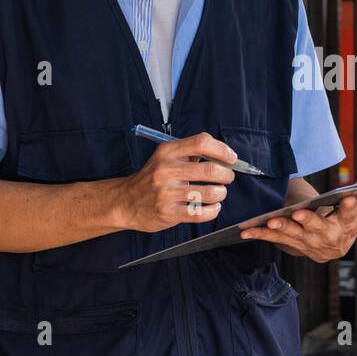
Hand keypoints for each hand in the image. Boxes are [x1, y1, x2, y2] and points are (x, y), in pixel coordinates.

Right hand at [118, 132, 235, 232]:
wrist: (125, 202)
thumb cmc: (151, 178)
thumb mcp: (165, 158)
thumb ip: (189, 153)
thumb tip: (223, 155)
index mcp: (167, 152)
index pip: (201, 143)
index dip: (222, 150)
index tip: (231, 158)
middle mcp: (166, 170)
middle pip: (210, 170)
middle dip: (227, 175)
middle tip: (227, 178)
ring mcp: (166, 192)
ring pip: (209, 193)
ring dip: (221, 193)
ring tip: (219, 193)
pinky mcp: (168, 213)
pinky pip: (200, 213)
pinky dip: (213, 211)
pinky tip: (213, 207)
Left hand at [238, 185, 356, 262]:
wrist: (328, 248)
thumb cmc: (348, 222)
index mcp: (347, 227)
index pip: (351, 216)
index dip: (349, 208)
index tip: (348, 197)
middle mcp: (328, 239)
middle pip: (319, 229)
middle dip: (310, 222)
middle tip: (302, 213)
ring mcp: (307, 244)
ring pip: (295, 236)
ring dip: (283, 229)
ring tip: (273, 221)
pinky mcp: (290, 244)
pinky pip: (274, 240)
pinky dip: (260, 235)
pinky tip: (247, 230)